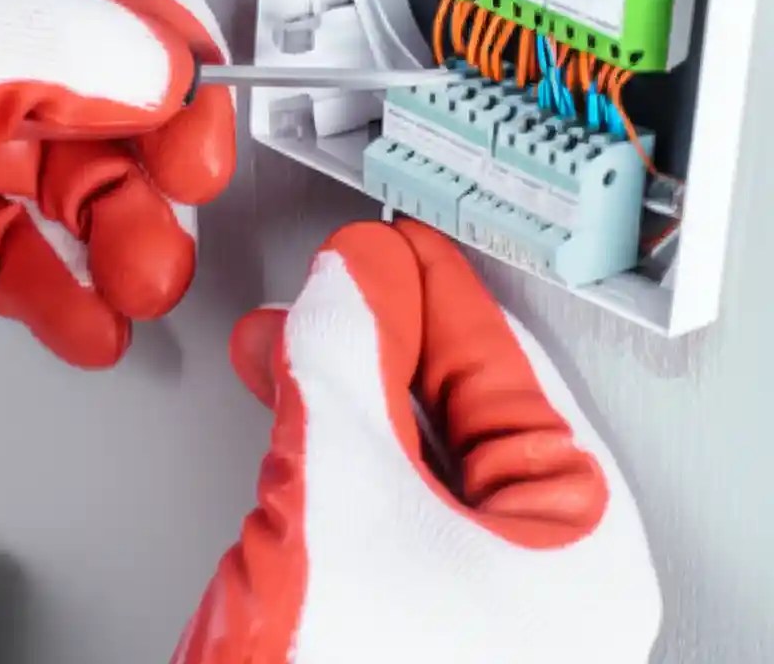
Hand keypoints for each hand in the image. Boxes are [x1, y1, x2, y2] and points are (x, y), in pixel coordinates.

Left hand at [0, 0, 234, 455]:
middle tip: (179, 200)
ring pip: (56, 170)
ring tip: (139, 282)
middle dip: (145, 147)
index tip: (191, 88)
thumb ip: (27, 48)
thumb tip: (141, 59)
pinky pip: (10, 245)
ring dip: (115, 232)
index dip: (147, 22)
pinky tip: (84, 322)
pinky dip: (55, 288)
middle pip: (82, 77)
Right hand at [173, 220, 660, 663]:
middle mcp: (539, 586)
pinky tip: (292, 410)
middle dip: (377, 342)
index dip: (434, 297)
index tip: (384, 249)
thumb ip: (345, 365)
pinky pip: (376, 503)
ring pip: (409, 456)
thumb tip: (352, 282)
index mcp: (577, 555)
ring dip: (342, 390)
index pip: (510, 379)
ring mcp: (471, 609)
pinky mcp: (403, 619)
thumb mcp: (342, 493)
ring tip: (294, 338)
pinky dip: (328, 447)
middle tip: (333, 286)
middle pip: (458, 414)